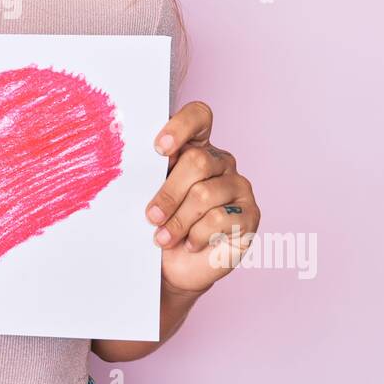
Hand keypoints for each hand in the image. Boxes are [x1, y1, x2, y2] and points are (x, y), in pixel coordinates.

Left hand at [143, 101, 258, 295]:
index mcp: (196, 146)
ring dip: (178, 221)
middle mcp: (220, 162)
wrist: (171, 267)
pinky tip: (190, 244)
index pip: (199, 116)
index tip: (159, 149)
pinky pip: (220, 219)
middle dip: (168, 192)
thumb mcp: (149, 194)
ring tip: (164, 238)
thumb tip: (134, 163)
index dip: (181, 127)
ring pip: (205, 194)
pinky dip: (197, 235)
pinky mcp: (249, 215)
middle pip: (197, 161)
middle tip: (151, 216)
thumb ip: (150, 173)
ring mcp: (238, 187)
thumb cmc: (159, 224)